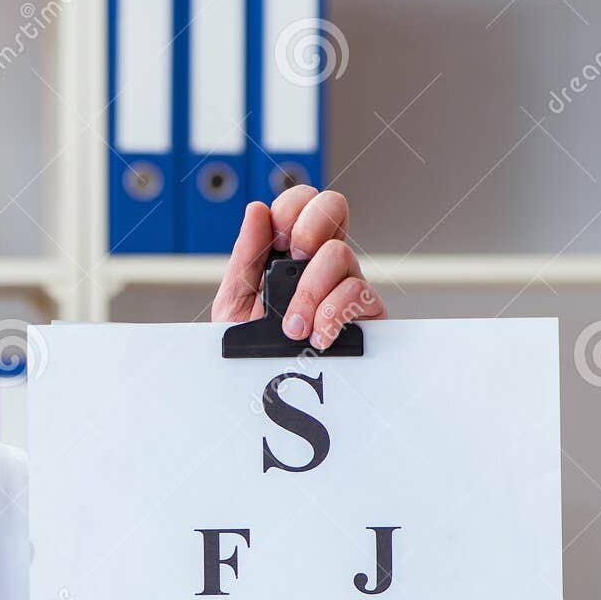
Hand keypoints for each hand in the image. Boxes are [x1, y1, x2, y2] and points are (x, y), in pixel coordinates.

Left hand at [210, 185, 387, 349]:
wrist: (265, 395)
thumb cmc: (251, 350)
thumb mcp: (234, 303)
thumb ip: (245, 256)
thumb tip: (256, 210)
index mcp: (287, 253)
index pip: (300, 204)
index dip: (291, 208)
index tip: (276, 240)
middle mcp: (320, 262)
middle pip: (333, 206)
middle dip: (310, 226)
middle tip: (292, 259)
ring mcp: (345, 284)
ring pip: (340, 254)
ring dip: (310, 291)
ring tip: (293, 328)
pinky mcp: (366, 313)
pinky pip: (357, 292)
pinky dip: (332, 314)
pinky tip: (318, 337)